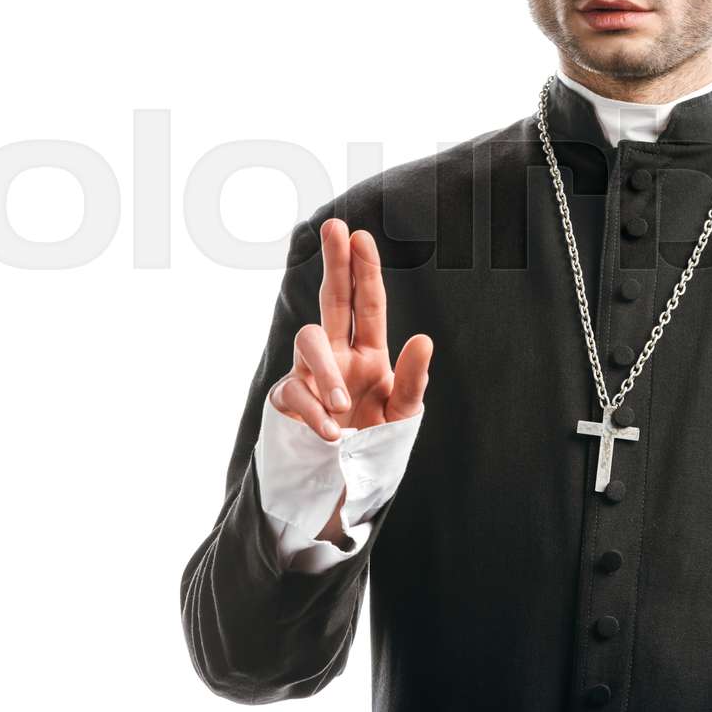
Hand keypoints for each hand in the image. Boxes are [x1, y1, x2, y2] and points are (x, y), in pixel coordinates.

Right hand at [268, 218, 432, 443]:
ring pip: (308, 341)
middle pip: (331, 298)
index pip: (366, 304)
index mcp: (368, 353)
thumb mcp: (402, 414)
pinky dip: (313, 412)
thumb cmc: (375, 442)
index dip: (363, 271)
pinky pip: (294, 391)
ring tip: (344, 407)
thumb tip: (423, 339)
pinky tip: (331, 434)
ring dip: (325, 371)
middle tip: (335, 226)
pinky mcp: (288, 399)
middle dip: (334, 261)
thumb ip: (413, 380)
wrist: (343, 485)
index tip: (361, 236)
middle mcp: (337, 355)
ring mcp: (309, 374)